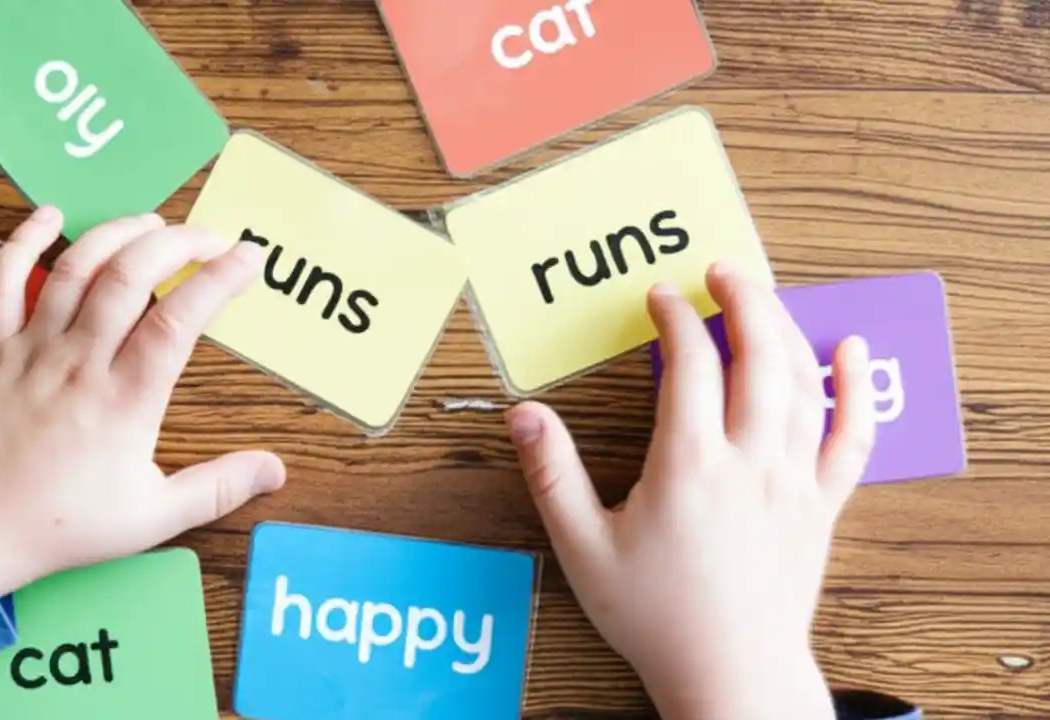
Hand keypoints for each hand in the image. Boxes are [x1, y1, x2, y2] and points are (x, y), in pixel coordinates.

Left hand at [0, 206, 285, 597]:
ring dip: (119, 234)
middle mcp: (81, 362)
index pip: (179, 321)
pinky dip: (25, 242)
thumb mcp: (154, 517)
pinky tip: (51, 217)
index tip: (248, 257)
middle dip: (177, 242)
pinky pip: (3, 281)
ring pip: (77, 268)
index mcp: (126, 400)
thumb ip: (219, 488)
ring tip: (154, 223)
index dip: (218, 280)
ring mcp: (34, 350)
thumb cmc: (65, 524)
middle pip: (131, 276)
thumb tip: (275, 470)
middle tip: (210, 237)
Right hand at [506, 263, 875, 719]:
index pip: (692, 365)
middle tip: (721, 270)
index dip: (676, 318)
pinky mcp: (821, 505)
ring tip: (764, 296)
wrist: (729, 674)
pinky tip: (852, 352)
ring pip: (802, 384)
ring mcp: (793, 482)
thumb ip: (553, 475)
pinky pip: (852, 436)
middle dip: (742, 299)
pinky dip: (855, 389)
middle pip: (759, 356)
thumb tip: (524, 415)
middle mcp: (750, 463)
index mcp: (689, 467)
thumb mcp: (585, 549)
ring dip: (785, 328)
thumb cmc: (656, 617)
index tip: (661, 296)